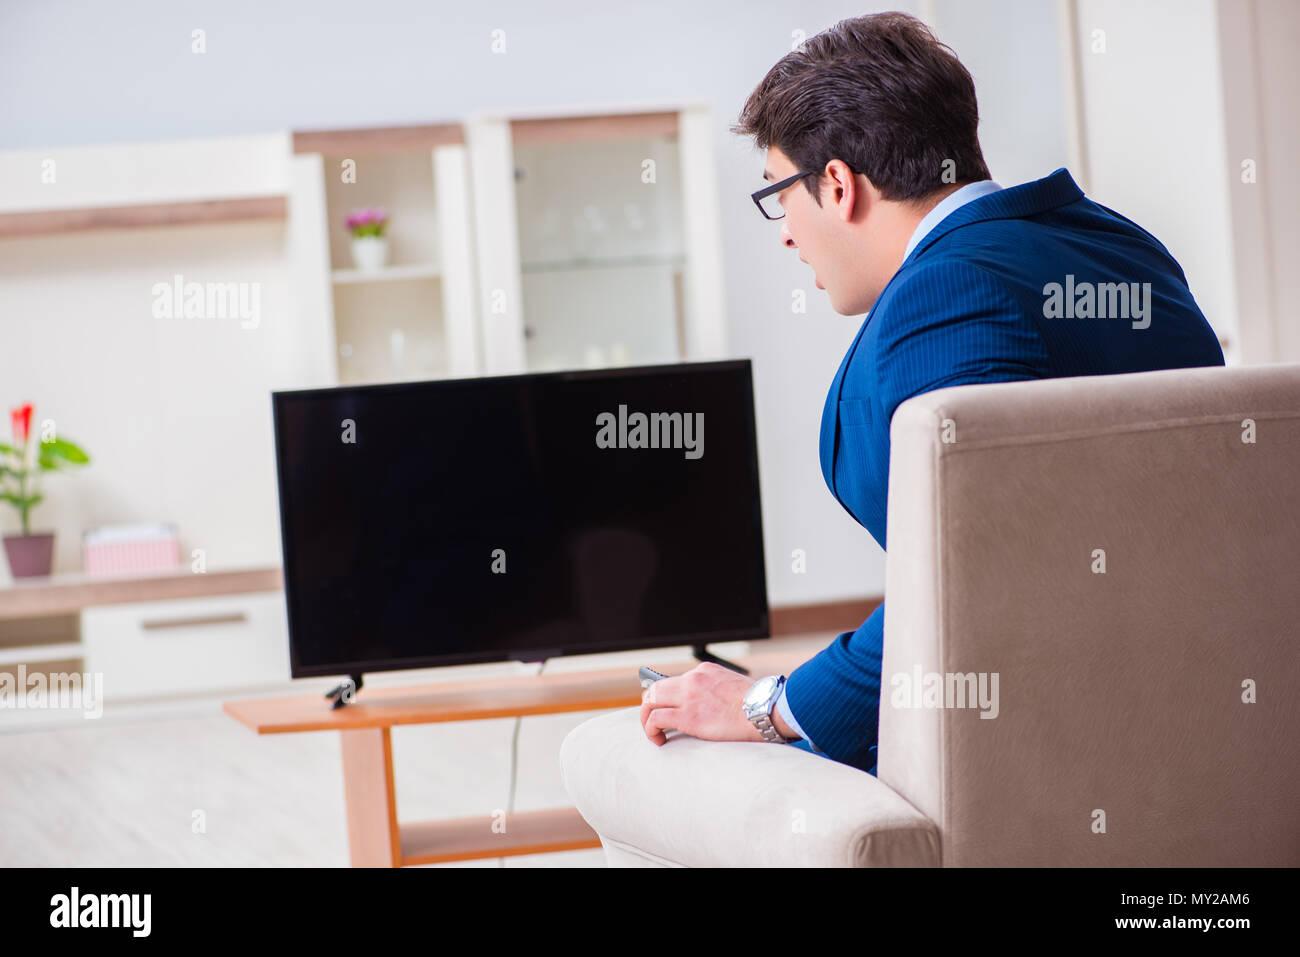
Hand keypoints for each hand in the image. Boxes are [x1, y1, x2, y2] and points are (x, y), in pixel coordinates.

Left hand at [640, 662, 768, 746]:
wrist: (768, 711)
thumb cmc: (759, 705)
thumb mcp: (735, 687)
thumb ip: (719, 691)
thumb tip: (712, 707)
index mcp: (706, 671)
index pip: (677, 681)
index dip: (668, 697)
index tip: (667, 708)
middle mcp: (694, 679)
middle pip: (656, 687)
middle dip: (650, 704)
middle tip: (653, 721)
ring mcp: (689, 696)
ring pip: (650, 700)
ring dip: (646, 718)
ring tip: (654, 733)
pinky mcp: (688, 717)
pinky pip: (656, 719)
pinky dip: (651, 730)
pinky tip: (660, 740)